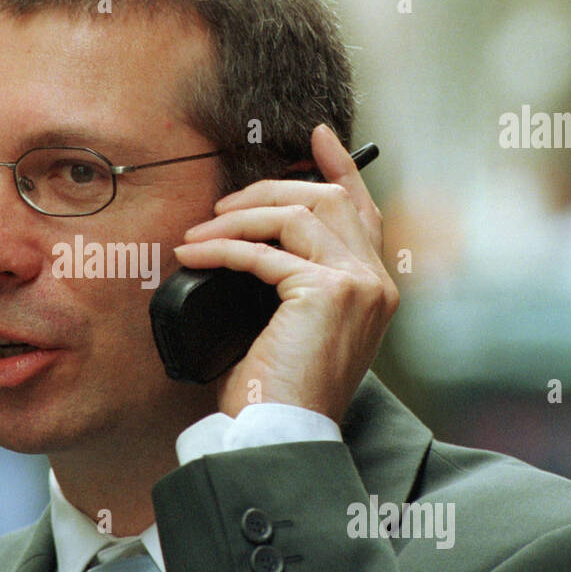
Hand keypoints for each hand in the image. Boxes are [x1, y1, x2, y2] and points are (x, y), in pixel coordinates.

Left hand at [172, 124, 398, 422]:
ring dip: (238, 216)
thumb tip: (249, 232)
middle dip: (269, 189)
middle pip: (328, 199)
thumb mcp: (290, 324)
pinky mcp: (328, 294)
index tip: (317, 135)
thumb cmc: (277, 391)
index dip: (340, 167)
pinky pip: (264, 253)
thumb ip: (292, 278)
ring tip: (199, 233)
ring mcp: (358, 286)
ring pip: (297, 214)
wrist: (279, 436)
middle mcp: (376, 283)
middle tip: (222, 203)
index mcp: (373, 290)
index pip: (362, 210)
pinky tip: (194, 254)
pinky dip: (222, 248)